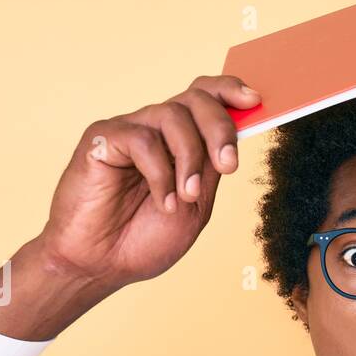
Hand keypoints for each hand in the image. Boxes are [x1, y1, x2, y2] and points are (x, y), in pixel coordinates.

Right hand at [36, 74, 261, 299]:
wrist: (101, 265)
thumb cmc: (144, 239)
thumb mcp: (196, 205)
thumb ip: (211, 168)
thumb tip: (235, 133)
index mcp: (179, 141)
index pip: (205, 97)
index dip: (229, 90)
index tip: (254, 101)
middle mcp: (155, 129)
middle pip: (195, 100)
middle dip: (220, 129)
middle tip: (228, 165)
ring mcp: (128, 131)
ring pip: (172, 116)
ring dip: (190, 159)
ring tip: (186, 198)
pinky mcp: (101, 140)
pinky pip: (141, 139)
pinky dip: (160, 173)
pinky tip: (163, 202)